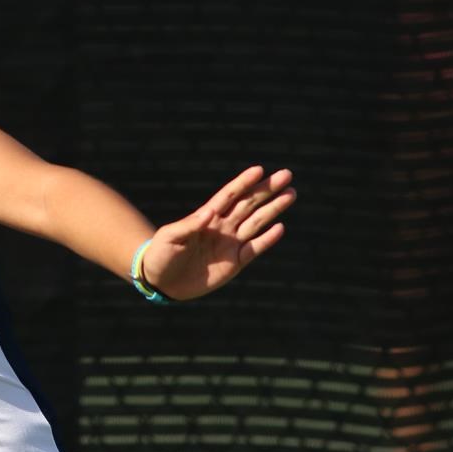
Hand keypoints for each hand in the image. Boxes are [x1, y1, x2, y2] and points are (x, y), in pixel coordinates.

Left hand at [143, 166, 294, 301]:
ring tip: (291, 194)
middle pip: (249, 204)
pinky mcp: (235, 262)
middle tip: (286, 175)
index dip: (243, 182)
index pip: (229, 195)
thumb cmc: (161, 254)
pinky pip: (255, 248)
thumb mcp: (170, 237)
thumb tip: (210, 213)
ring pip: (257, 222)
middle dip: (267, 189)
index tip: (259, 169)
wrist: (162, 281)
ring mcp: (230, 243)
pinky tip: (280, 227)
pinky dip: (268, 239)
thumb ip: (189, 225)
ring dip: (273, 208)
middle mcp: (222, 226)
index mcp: (206, 216)